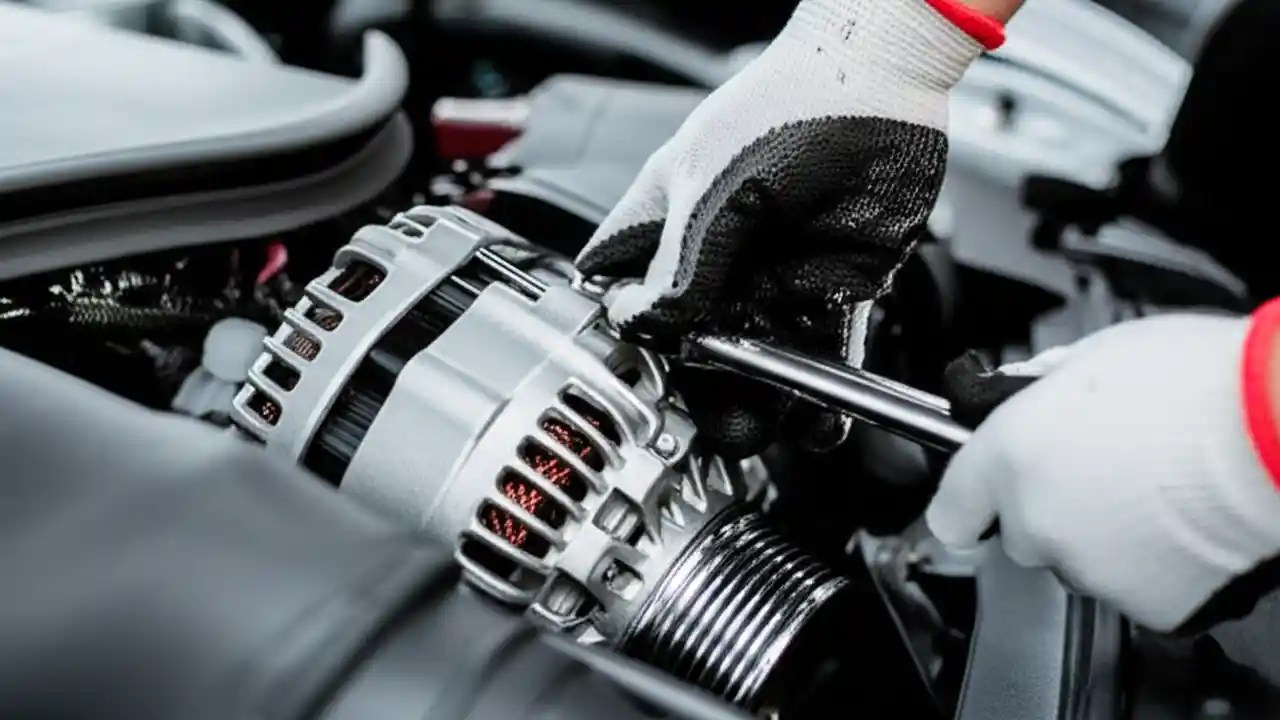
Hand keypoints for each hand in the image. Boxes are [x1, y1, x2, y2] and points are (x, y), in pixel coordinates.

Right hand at [575, 0, 1002, 457]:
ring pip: (760, 354)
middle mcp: (719, 255)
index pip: (625, 287)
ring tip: (778, 430)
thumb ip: (684, 264)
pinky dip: (825, 388)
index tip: (644, 371)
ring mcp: (776, 271)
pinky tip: (823, 420)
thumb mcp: (717, 189)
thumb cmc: (791, 101)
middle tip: (720, 425)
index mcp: (670, 222)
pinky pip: (825, 348)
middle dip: (704, 388)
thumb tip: (644, 321)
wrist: (887, 76)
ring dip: (767, 399)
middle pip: (695, 340)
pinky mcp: (835, 282)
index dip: (628, 331)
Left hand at [926, 313, 1279, 631]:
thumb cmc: (1199, 381)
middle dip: (1052, 509)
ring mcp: (1091, 569)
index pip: (951, 508)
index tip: (980, 498)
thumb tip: (1020, 399)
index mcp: (1010, 456)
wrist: (1275, 426)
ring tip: (1158, 491)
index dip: (969, 501)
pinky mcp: (1148, 607)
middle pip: (1022, 534)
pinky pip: (1136, 590)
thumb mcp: (1091, 356)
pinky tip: (1183, 525)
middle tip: (1106, 472)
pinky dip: (1155, 567)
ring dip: (1106, 537)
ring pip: (1080, 562)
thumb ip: (1037, 392)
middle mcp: (1038, 520)